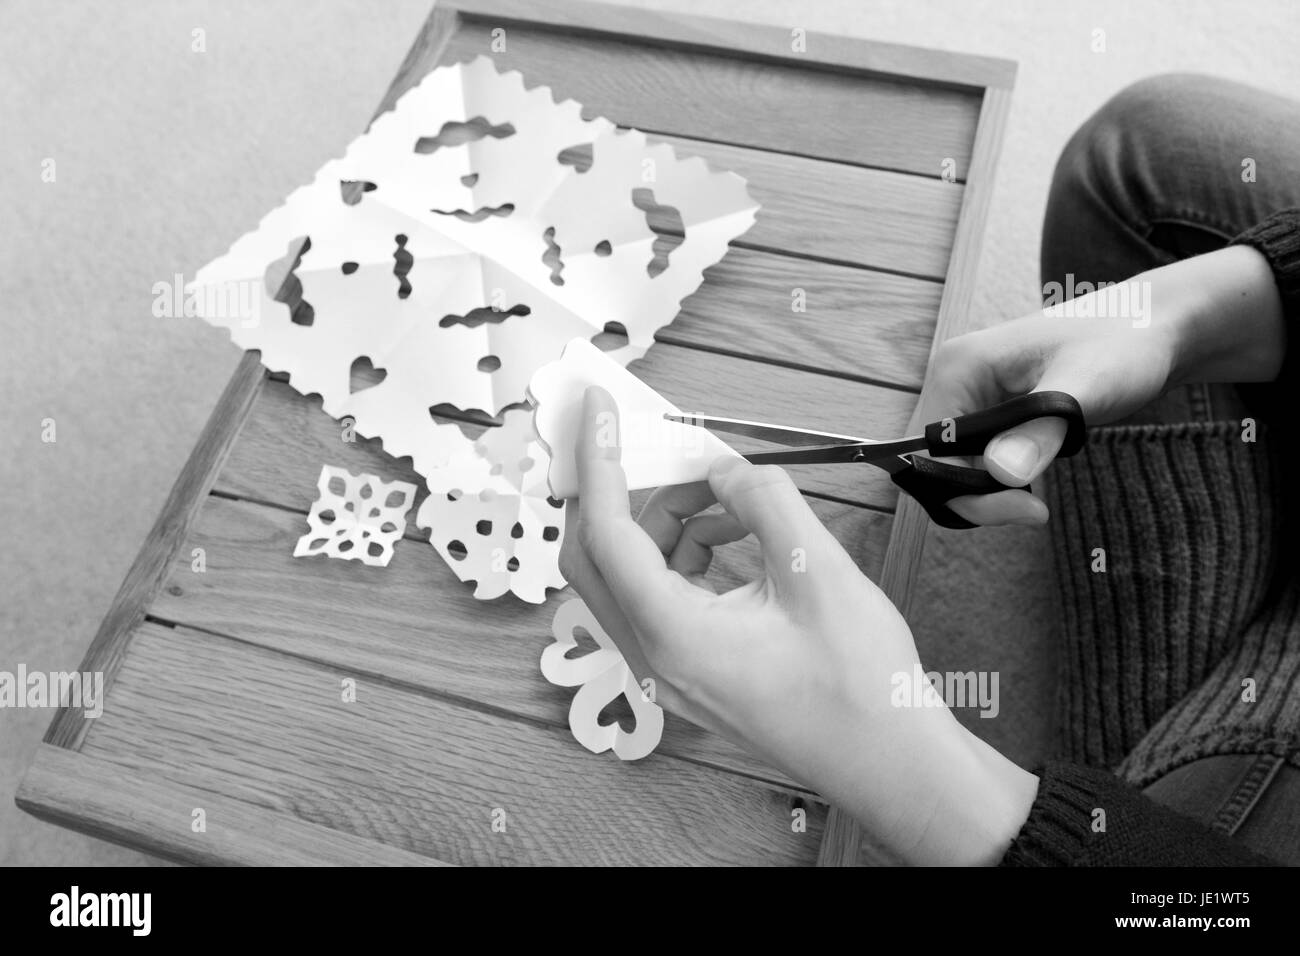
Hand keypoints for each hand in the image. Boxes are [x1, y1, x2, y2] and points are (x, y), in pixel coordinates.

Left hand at [560, 385, 1038, 864]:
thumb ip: (765, 501)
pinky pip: (662, 597)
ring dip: (663, 521)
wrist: (891, 762)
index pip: (606, 534)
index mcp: (672, 637)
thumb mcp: (818, 571)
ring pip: (629, 576)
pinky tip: (737, 532)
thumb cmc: (863, 680)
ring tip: (725, 493)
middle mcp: (653, 659)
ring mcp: (667, 672)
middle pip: (594, 558)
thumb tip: (725, 468)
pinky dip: (686, 553)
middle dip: (611, 490)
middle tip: (639, 438)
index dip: (600, 462)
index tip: (597, 407)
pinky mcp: (690, 672)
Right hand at [921, 245, 1285, 525]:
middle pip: (933, 463)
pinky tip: (1032, 480)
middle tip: (1033, 511)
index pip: (929, 451)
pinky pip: (974, 459)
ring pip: (953, 467)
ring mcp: (969, 396)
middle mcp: (953, 381)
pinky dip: (998, 481)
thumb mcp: (1086, 388)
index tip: (1025, 508)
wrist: (1154, 326)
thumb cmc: (1124, 343)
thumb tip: (1001, 473)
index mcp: (958, 369)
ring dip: (987, 491)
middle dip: (976, 496)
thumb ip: (1040, 431)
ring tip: (1035, 499)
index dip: (966, 490)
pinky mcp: (989, 411)